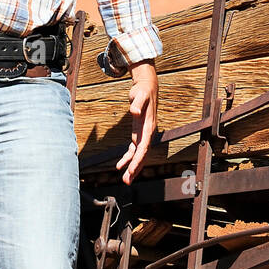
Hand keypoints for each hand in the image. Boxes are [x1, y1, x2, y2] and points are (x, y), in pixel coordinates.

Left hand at [115, 60, 157, 184]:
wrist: (147, 87)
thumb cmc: (143, 92)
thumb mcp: (139, 95)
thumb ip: (137, 104)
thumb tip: (134, 112)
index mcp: (149, 127)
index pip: (144, 147)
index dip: (138, 159)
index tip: (131, 169)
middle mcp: (147, 133)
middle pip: (142, 155)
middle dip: (135, 168)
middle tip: (127, 181)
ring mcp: (143, 134)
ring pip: (138, 155)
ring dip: (132, 167)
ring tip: (125, 179)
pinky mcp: (138, 133)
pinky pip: (133, 149)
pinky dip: (128, 158)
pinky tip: (120, 165)